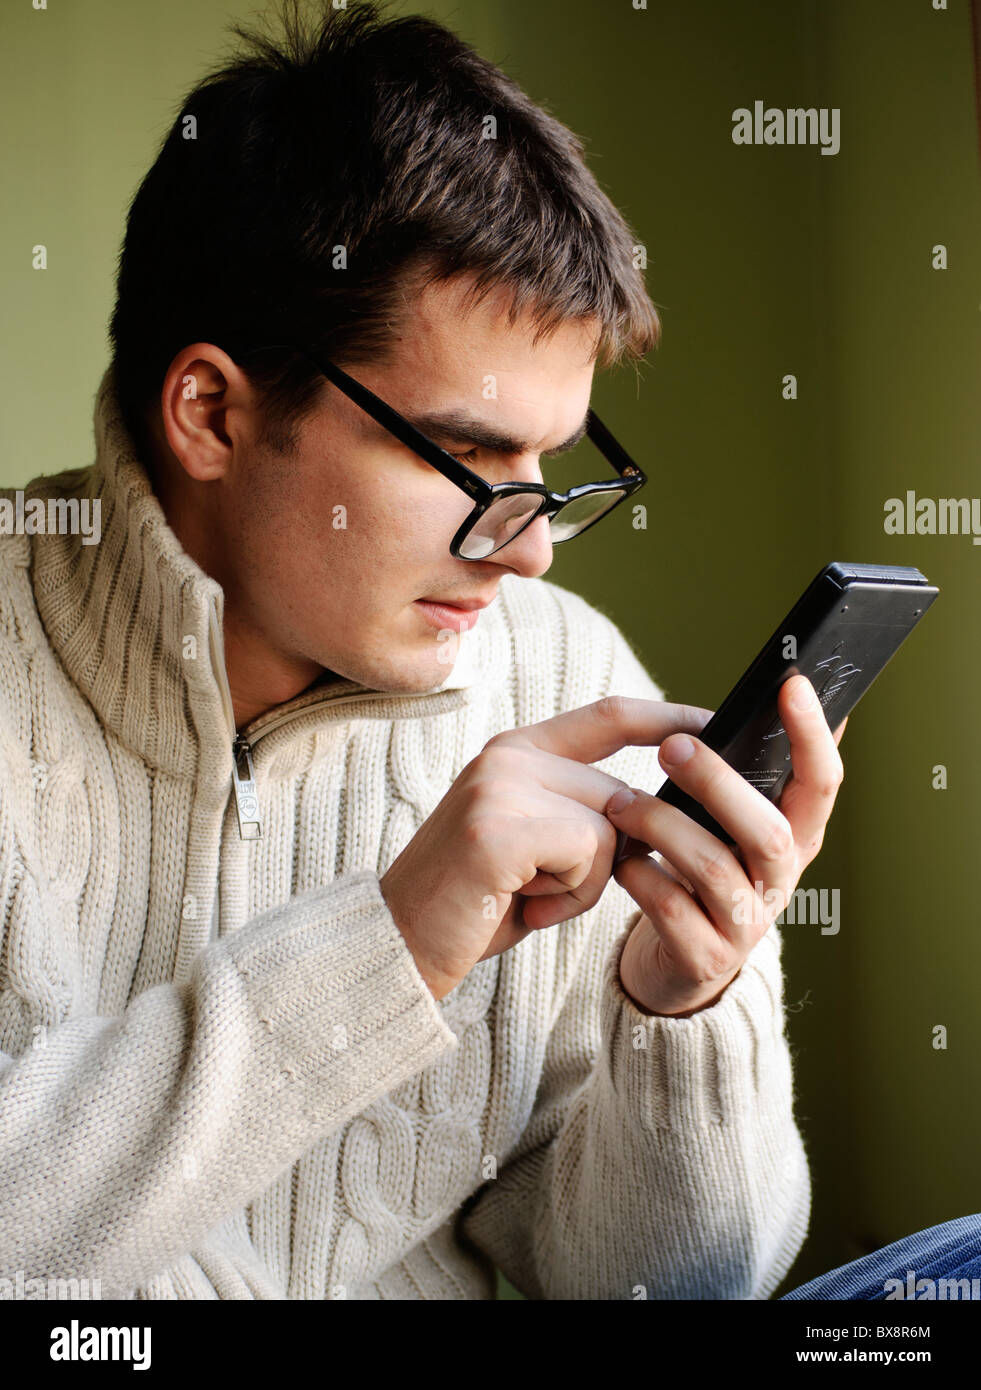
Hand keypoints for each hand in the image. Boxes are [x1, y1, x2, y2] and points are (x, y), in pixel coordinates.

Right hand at [379, 695, 714, 1000]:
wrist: (401, 945)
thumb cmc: (475, 902)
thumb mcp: (533, 843)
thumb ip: (582, 814)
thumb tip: (655, 813)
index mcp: (517, 750)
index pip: (611, 715)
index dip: (669, 719)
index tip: (716, 726)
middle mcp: (509, 755)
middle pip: (622, 793)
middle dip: (608, 858)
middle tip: (543, 889)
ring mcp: (501, 786)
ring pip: (611, 827)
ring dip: (586, 882)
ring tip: (527, 894)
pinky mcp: (501, 828)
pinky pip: (590, 856)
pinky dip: (571, 897)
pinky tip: (523, 903)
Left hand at [606, 674, 847, 1017]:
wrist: (678, 961)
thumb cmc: (700, 869)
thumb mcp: (727, 823)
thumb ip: (740, 776)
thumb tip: (768, 693)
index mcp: (796, 837)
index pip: (823, 783)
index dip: (812, 735)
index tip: (792, 684)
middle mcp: (781, 881)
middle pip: (770, 831)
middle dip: (718, 783)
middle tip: (671, 747)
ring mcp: (747, 924)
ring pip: (712, 867)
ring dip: (661, 826)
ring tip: (620, 803)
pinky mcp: (706, 958)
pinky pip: (671, 908)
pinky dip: (640, 877)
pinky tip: (620, 861)